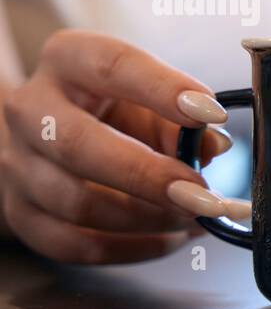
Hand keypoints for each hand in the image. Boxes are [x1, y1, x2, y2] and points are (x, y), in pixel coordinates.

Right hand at [0, 30, 233, 263]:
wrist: (50, 132)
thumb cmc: (115, 110)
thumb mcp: (150, 100)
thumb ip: (183, 121)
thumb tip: (213, 146)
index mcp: (67, 60)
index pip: (111, 66)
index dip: (163, 90)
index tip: (213, 114)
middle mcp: (30, 110)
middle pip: (77, 145)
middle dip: (148, 176)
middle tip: (203, 195)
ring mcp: (18, 165)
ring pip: (76, 203)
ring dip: (147, 218)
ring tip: (195, 217)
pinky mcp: (21, 213)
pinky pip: (73, 244)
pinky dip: (131, 248)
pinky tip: (170, 239)